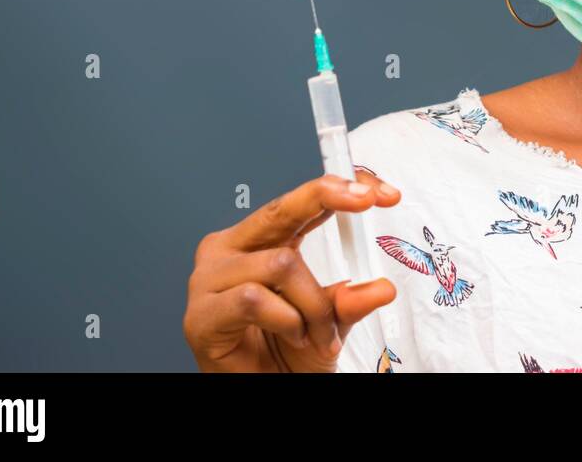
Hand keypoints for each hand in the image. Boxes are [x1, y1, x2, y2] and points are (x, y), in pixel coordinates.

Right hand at [183, 171, 400, 371]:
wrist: (259, 394)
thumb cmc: (285, 354)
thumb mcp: (330, 321)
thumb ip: (349, 300)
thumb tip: (380, 288)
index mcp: (259, 242)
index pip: (298, 201)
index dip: (338, 187)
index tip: (380, 191)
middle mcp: (230, 250)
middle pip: (280, 209)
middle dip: (327, 197)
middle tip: (365, 200)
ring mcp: (209, 278)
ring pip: (281, 263)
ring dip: (314, 306)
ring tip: (319, 335)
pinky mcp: (201, 313)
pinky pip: (255, 298)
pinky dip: (287, 320)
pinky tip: (292, 335)